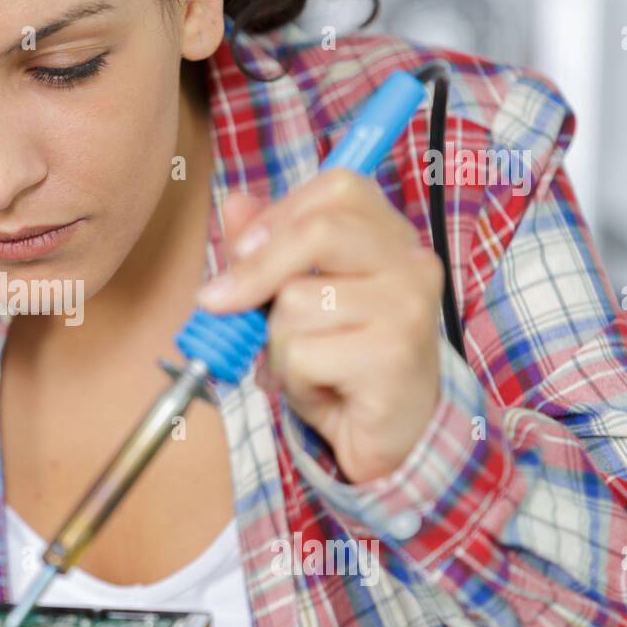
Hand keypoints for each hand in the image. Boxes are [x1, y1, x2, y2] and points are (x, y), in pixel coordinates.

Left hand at [196, 171, 444, 483]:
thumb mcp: (297, 299)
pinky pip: (303, 354)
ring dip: (279, 345)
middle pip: (318, 232)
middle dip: (254, 272)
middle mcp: (410, 263)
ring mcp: (408, 306)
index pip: (338, 188)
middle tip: (216, 302)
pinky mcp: (394, 354)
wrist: (390, 437)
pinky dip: (294, 380)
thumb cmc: (343, 363)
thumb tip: (234, 204)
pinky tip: (324, 390)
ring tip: (308, 366)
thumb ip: (268, 249)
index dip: (279, 214)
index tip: (241, 250)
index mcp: (390, 237)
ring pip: (295, 303)